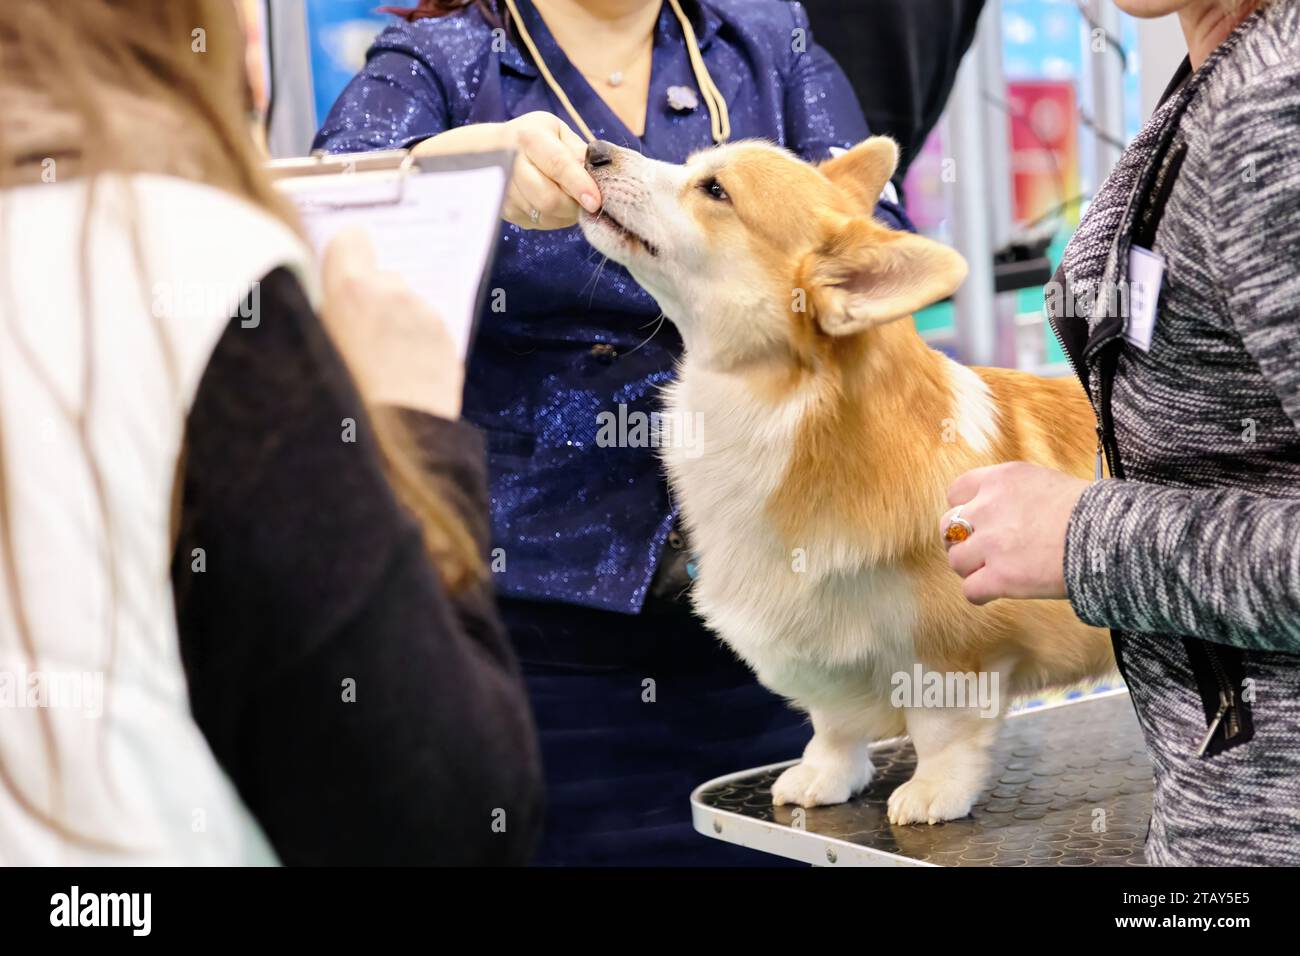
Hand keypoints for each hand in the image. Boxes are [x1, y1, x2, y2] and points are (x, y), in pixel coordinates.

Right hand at [320, 228, 462, 418]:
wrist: (394, 449)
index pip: (352, 239)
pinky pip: (429, 332)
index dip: (347, 257)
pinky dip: (418, 346)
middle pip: (383, 277)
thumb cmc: (340, 403)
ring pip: (409, 306)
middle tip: (359, 338)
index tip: (342, 278)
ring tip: (383, 366)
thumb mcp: (310, 348)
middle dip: (373, 299)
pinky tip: (405, 378)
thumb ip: (321, 313)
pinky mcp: (450, 345)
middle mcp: (395, 294)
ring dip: (398, 323)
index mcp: (352, 290)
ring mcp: (427, 318)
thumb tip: (327, 300)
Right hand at [497, 111, 600, 228]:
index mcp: (530, 138)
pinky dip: (555, 217)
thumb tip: (598, 174)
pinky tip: (555, 201)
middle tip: (587, 200)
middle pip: (548, 199)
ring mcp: (505, 190)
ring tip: (569, 195)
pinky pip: (539, 222)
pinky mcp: (505, 210)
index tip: (595, 202)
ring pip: (545, 215)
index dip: (578, 184)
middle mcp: (512, 163)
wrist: (491, 149)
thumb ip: (579, 152)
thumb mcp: (559, 133)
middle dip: (573, 205)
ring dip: (565, 212)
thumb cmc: (536, 139)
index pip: (557, 164)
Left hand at [941, 462, 1089, 604]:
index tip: (976, 522)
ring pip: (956, 560)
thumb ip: (1015, 494)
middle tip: (980, 551)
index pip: (956, 492)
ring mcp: (991, 543)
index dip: (963, 510)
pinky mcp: (1000, 577)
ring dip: (971, 568)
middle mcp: (988, 508)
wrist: (1111, 537)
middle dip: (962, 540)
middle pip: (949, 527)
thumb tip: (1004, 512)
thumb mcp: (1046, 483)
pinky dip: (980, 594)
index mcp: (1000, 479)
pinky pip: (970, 590)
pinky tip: (993, 593)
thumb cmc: (1091, 511)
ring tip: (992, 572)